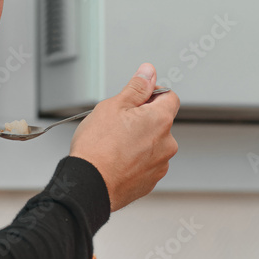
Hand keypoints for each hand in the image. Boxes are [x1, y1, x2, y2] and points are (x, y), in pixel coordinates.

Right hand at [69, 63, 178, 211]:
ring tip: (113, 145)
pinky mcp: (150, 182)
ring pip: (152, 144)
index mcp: (161, 120)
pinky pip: (145, 163)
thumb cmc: (97, 148)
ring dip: (139, 141)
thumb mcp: (113, 106)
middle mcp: (167, 144)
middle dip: (142, 119)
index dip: (152, 93)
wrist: (88, 186)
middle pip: (160, 122)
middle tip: (117, 124)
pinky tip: (115, 160)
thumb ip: (136, 88)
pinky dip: (134, 160)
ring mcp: (160, 165)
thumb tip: (149, 72)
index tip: (136, 99)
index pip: (169, 96)